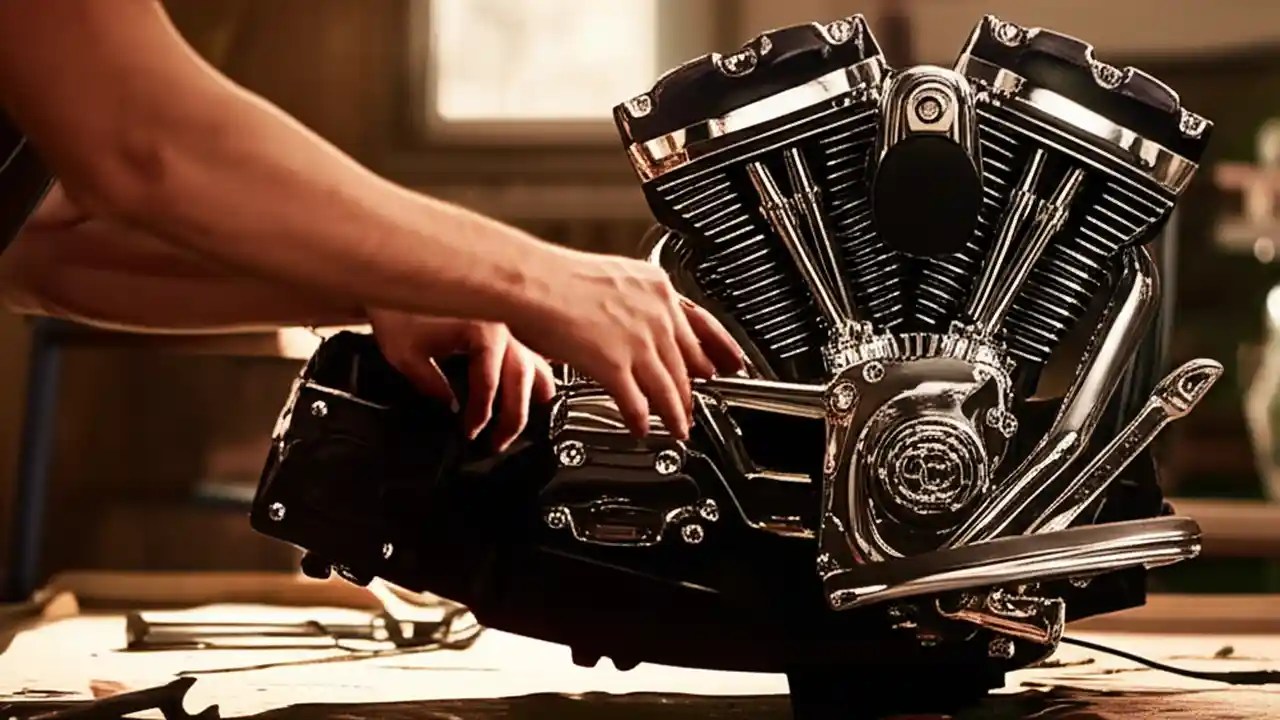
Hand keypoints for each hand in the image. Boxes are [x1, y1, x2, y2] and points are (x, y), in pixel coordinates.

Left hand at [368, 310, 555, 450]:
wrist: (393, 269)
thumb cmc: (397, 305)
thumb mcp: (404, 354)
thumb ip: (431, 386)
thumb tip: (450, 409)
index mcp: (484, 331)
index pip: (489, 384)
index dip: (481, 413)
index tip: (469, 432)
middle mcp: (502, 325)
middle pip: (521, 378)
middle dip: (513, 416)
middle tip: (498, 442)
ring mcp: (506, 322)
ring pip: (535, 360)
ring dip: (534, 391)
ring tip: (532, 414)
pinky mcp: (500, 320)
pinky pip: (529, 346)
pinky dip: (535, 365)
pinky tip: (540, 376)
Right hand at [508, 253, 744, 439]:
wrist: (530, 281)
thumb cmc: (554, 276)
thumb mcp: (611, 277)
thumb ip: (631, 300)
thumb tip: (631, 319)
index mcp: (656, 288)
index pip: (699, 326)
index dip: (715, 352)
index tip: (724, 365)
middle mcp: (655, 315)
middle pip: (685, 363)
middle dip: (691, 392)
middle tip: (695, 407)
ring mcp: (638, 342)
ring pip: (668, 387)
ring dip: (675, 413)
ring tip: (678, 428)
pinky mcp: (615, 365)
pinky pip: (636, 401)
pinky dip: (641, 418)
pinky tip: (642, 428)